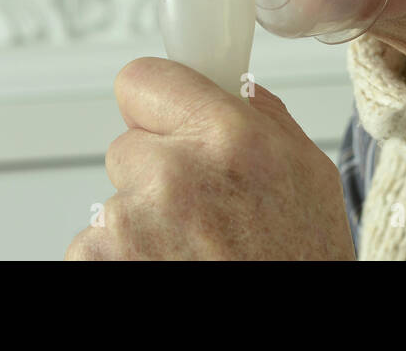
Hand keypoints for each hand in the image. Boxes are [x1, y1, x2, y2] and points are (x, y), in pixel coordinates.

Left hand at [65, 56, 356, 259]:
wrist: (284, 334)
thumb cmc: (300, 261)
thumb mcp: (308, 175)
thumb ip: (262, 119)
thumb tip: (230, 87)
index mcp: (227, 138)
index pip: (140, 80)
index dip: (155, 104)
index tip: (164, 121)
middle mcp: (173, 174)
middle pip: (127, 146)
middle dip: (155, 173)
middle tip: (200, 210)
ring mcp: (129, 225)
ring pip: (116, 200)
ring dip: (142, 221)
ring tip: (193, 250)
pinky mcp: (98, 262)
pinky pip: (97, 244)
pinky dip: (125, 258)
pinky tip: (172, 267)